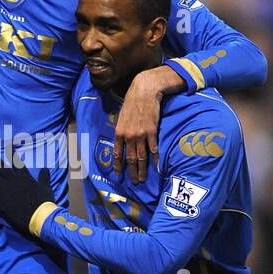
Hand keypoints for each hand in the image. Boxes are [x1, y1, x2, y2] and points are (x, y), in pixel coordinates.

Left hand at [0, 156, 55, 236]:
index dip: (11, 154)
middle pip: (0, 167)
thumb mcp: (46, 188)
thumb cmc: (44, 203)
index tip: (6, 148)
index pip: (16, 162)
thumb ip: (44, 177)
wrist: (39, 217)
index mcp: (24, 177)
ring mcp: (4, 191)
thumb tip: (45, 168)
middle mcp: (12, 181)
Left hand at [113, 64, 183, 181]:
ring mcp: (140, 134)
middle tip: (134, 182)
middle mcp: (128, 136)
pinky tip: (156, 166)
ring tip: (142, 179)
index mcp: (119, 132)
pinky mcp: (151, 131)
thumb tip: (121, 139)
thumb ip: (122, 128)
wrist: (144, 90)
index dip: (118, 166)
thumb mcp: (122, 115)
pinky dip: (154, 158)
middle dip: (131, 172)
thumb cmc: (132, 101)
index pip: (117, 153)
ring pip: (141, 157)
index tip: (119, 176)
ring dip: (142, 169)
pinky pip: (153, 149)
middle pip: (130, 158)